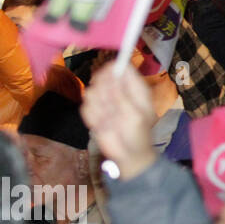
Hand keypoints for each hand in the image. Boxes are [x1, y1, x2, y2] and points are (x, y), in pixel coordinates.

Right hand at [80, 64, 156, 181]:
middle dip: (103, 91)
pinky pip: (85, 108)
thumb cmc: (138, 134)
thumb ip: (122, 95)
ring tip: (111, 120)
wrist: (128, 154)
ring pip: (91, 92)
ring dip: (99, 107)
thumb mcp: (134, 115)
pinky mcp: (94, 112)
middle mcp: (119, 91)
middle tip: (111, 106)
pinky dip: (93, 117)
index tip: (106, 74)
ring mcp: (105, 100)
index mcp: (135, 88)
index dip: (113, 68)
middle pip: (102, 76)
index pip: (122, 68)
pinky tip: (103, 125)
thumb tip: (113, 76)